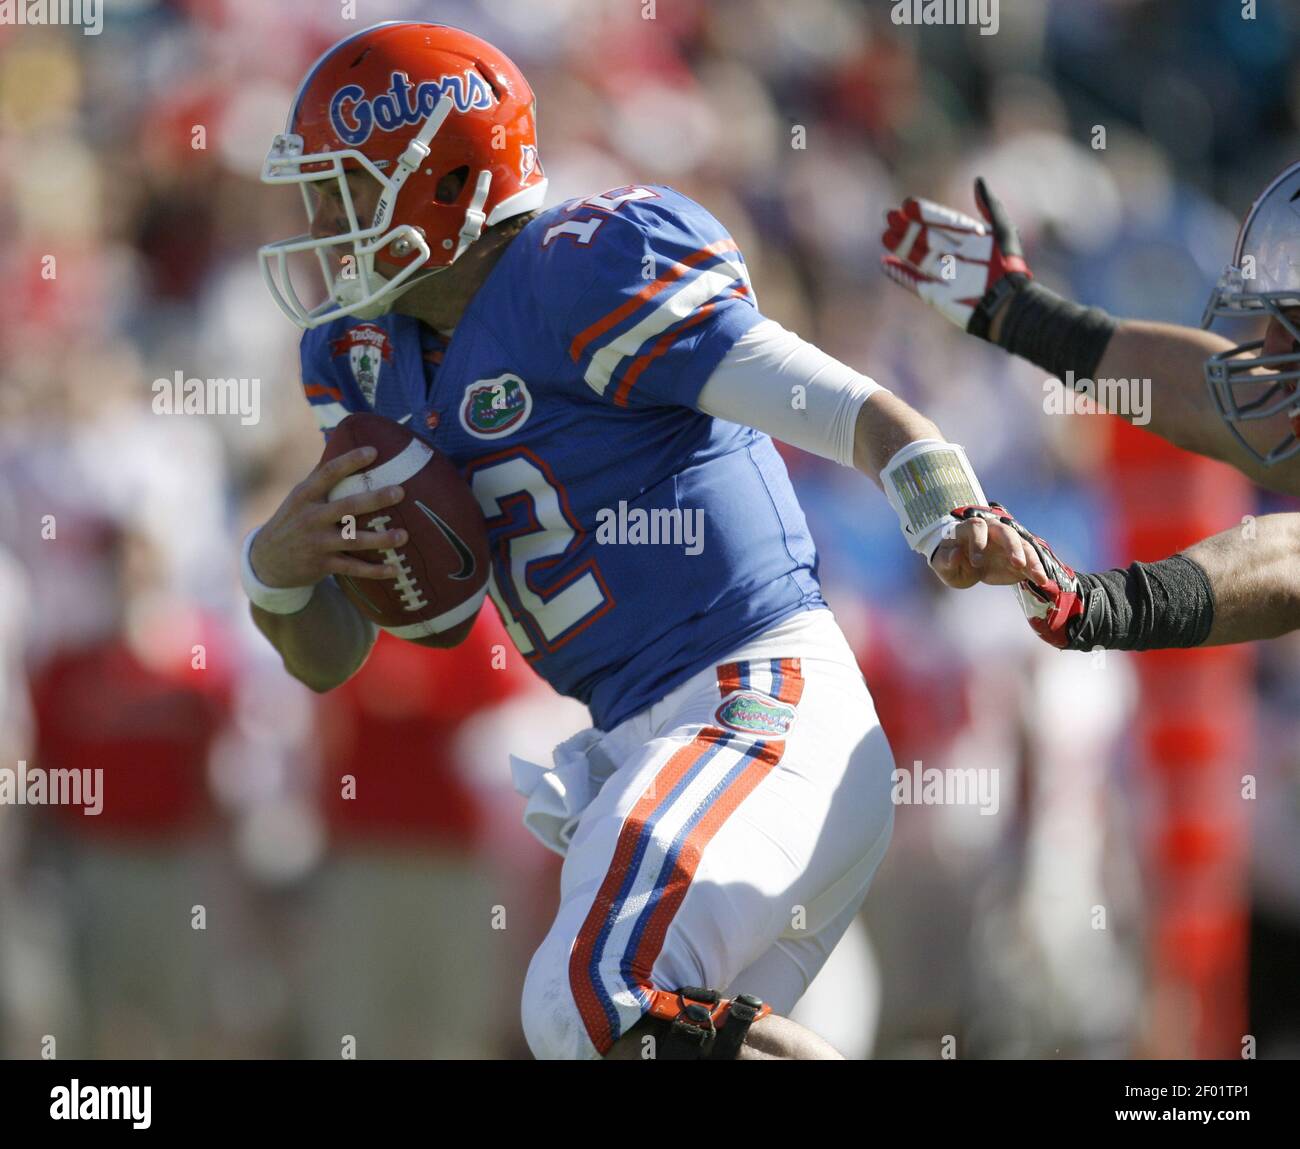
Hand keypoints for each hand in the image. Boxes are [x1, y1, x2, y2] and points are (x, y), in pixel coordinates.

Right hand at [249, 446, 408, 587]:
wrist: (267, 561)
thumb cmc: (293, 521)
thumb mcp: (299, 498)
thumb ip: (320, 478)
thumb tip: (343, 444)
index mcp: (305, 496)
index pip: (328, 473)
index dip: (350, 461)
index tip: (374, 451)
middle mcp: (311, 518)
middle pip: (347, 506)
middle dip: (375, 499)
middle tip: (400, 492)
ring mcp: (317, 542)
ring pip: (354, 540)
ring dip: (381, 539)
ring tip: (404, 535)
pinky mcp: (323, 565)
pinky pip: (354, 568)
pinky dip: (375, 571)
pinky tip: (395, 569)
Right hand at [881, 177, 1030, 337]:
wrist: (1004, 304)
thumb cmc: (1007, 267)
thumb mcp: (1002, 231)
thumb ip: (990, 206)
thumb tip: (978, 181)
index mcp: (970, 239)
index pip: (943, 222)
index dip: (926, 213)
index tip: (907, 204)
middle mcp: (955, 256)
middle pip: (926, 238)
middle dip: (907, 227)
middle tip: (889, 216)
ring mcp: (944, 276)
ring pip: (917, 258)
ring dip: (901, 246)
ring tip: (885, 235)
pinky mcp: (935, 295)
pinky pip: (914, 282)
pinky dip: (900, 274)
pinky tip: (886, 263)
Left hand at [930, 505, 1050, 588]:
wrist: (962, 564)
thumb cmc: (949, 560)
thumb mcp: (941, 563)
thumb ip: (946, 560)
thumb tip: (955, 555)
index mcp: (970, 528)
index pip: (977, 527)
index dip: (978, 542)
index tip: (976, 562)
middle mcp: (992, 531)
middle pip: (1007, 532)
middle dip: (1013, 546)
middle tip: (1017, 563)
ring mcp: (1007, 543)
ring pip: (1023, 546)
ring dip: (1031, 560)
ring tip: (1039, 576)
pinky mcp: (1017, 557)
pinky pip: (1029, 561)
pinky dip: (1036, 570)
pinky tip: (1042, 580)